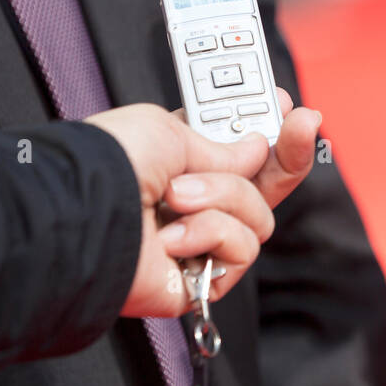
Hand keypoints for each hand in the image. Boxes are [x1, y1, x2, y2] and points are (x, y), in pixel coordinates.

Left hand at [85, 97, 319, 317]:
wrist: (80, 216)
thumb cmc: (109, 167)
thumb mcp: (170, 130)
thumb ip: (222, 145)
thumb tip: (258, 151)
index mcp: (177, 163)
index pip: (236, 149)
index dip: (266, 131)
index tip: (287, 108)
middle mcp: (191, 202)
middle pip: (263, 184)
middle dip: (288, 153)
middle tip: (304, 125)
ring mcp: (198, 240)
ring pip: (258, 214)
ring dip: (223, 198)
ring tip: (176, 198)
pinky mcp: (202, 277)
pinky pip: (242, 248)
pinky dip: (212, 235)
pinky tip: (172, 238)